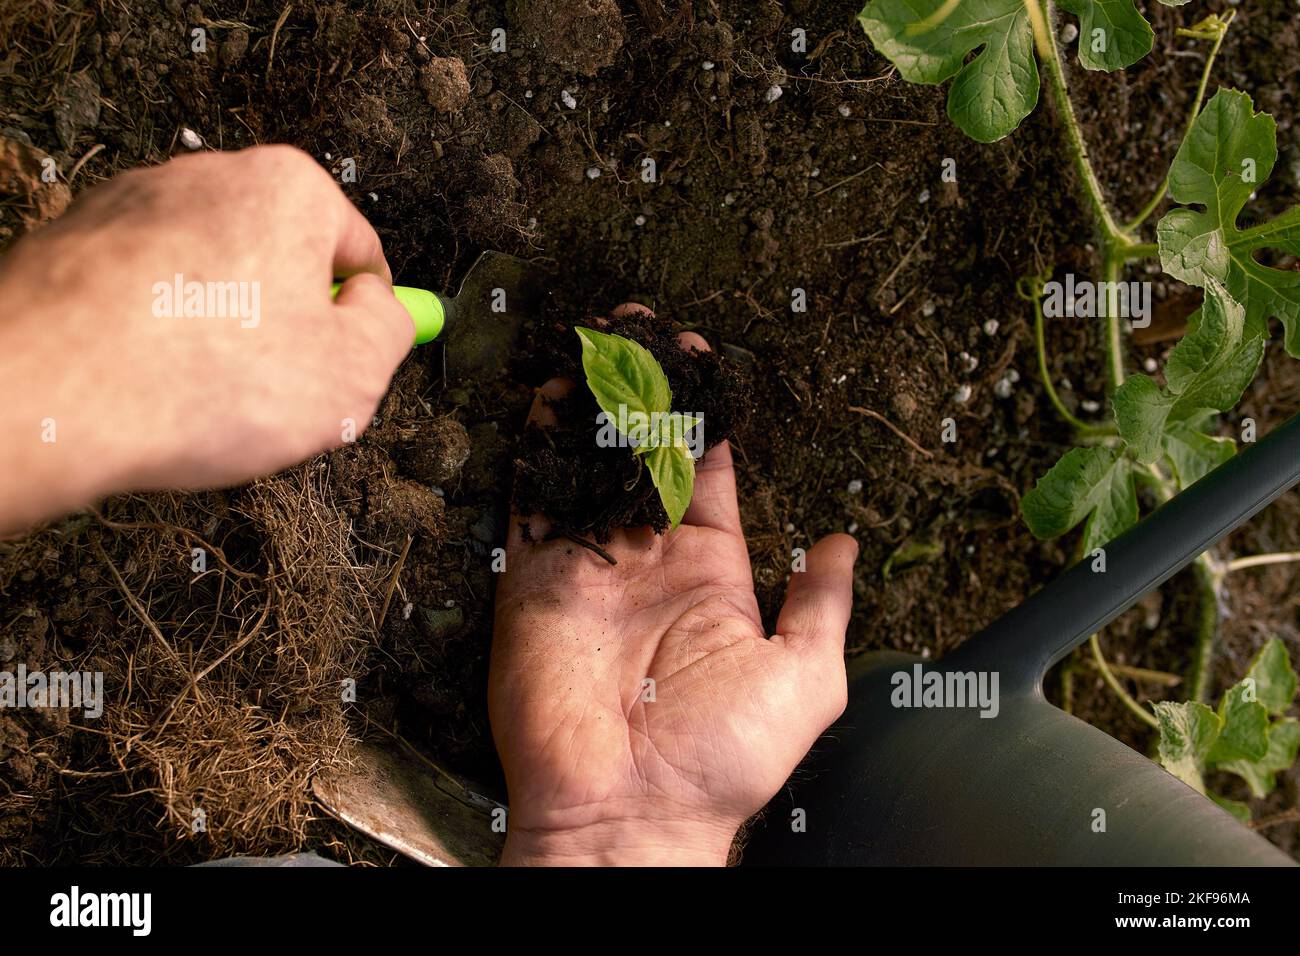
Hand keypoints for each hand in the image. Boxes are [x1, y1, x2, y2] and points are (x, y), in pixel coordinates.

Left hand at [0, 145, 411, 534]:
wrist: (48, 397)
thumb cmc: (194, 381)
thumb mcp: (354, 375)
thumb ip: (391, 331)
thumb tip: (383, 312)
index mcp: (288, 190)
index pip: (360, 250)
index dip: (366, 316)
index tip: (359, 353)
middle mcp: (208, 179)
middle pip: (282, 260)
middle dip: (290, 325)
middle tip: (284, 389)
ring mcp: (136, 206)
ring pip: (213, 279)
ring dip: (223, 332)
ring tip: (210, 395)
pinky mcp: (78, 243)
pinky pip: (150, 294)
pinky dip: (161, 336)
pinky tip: (156, 386)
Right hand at [490, 315, 857, 865]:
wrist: (630, 811)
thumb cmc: (724, 759)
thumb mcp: (806, 678)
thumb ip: (822, 606)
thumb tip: (844, 544)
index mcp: (712, 573)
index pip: (705, 472)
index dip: (705, 415)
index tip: (704, 358)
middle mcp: (647, 561)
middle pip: (643, 453)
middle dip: (644, 390)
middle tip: (643, 329)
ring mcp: (588, 566)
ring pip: (588, 465)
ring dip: (591, 404)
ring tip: (599, 341)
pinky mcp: (534, 580)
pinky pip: (534, 503)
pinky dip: (536, 448)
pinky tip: (546, 396)